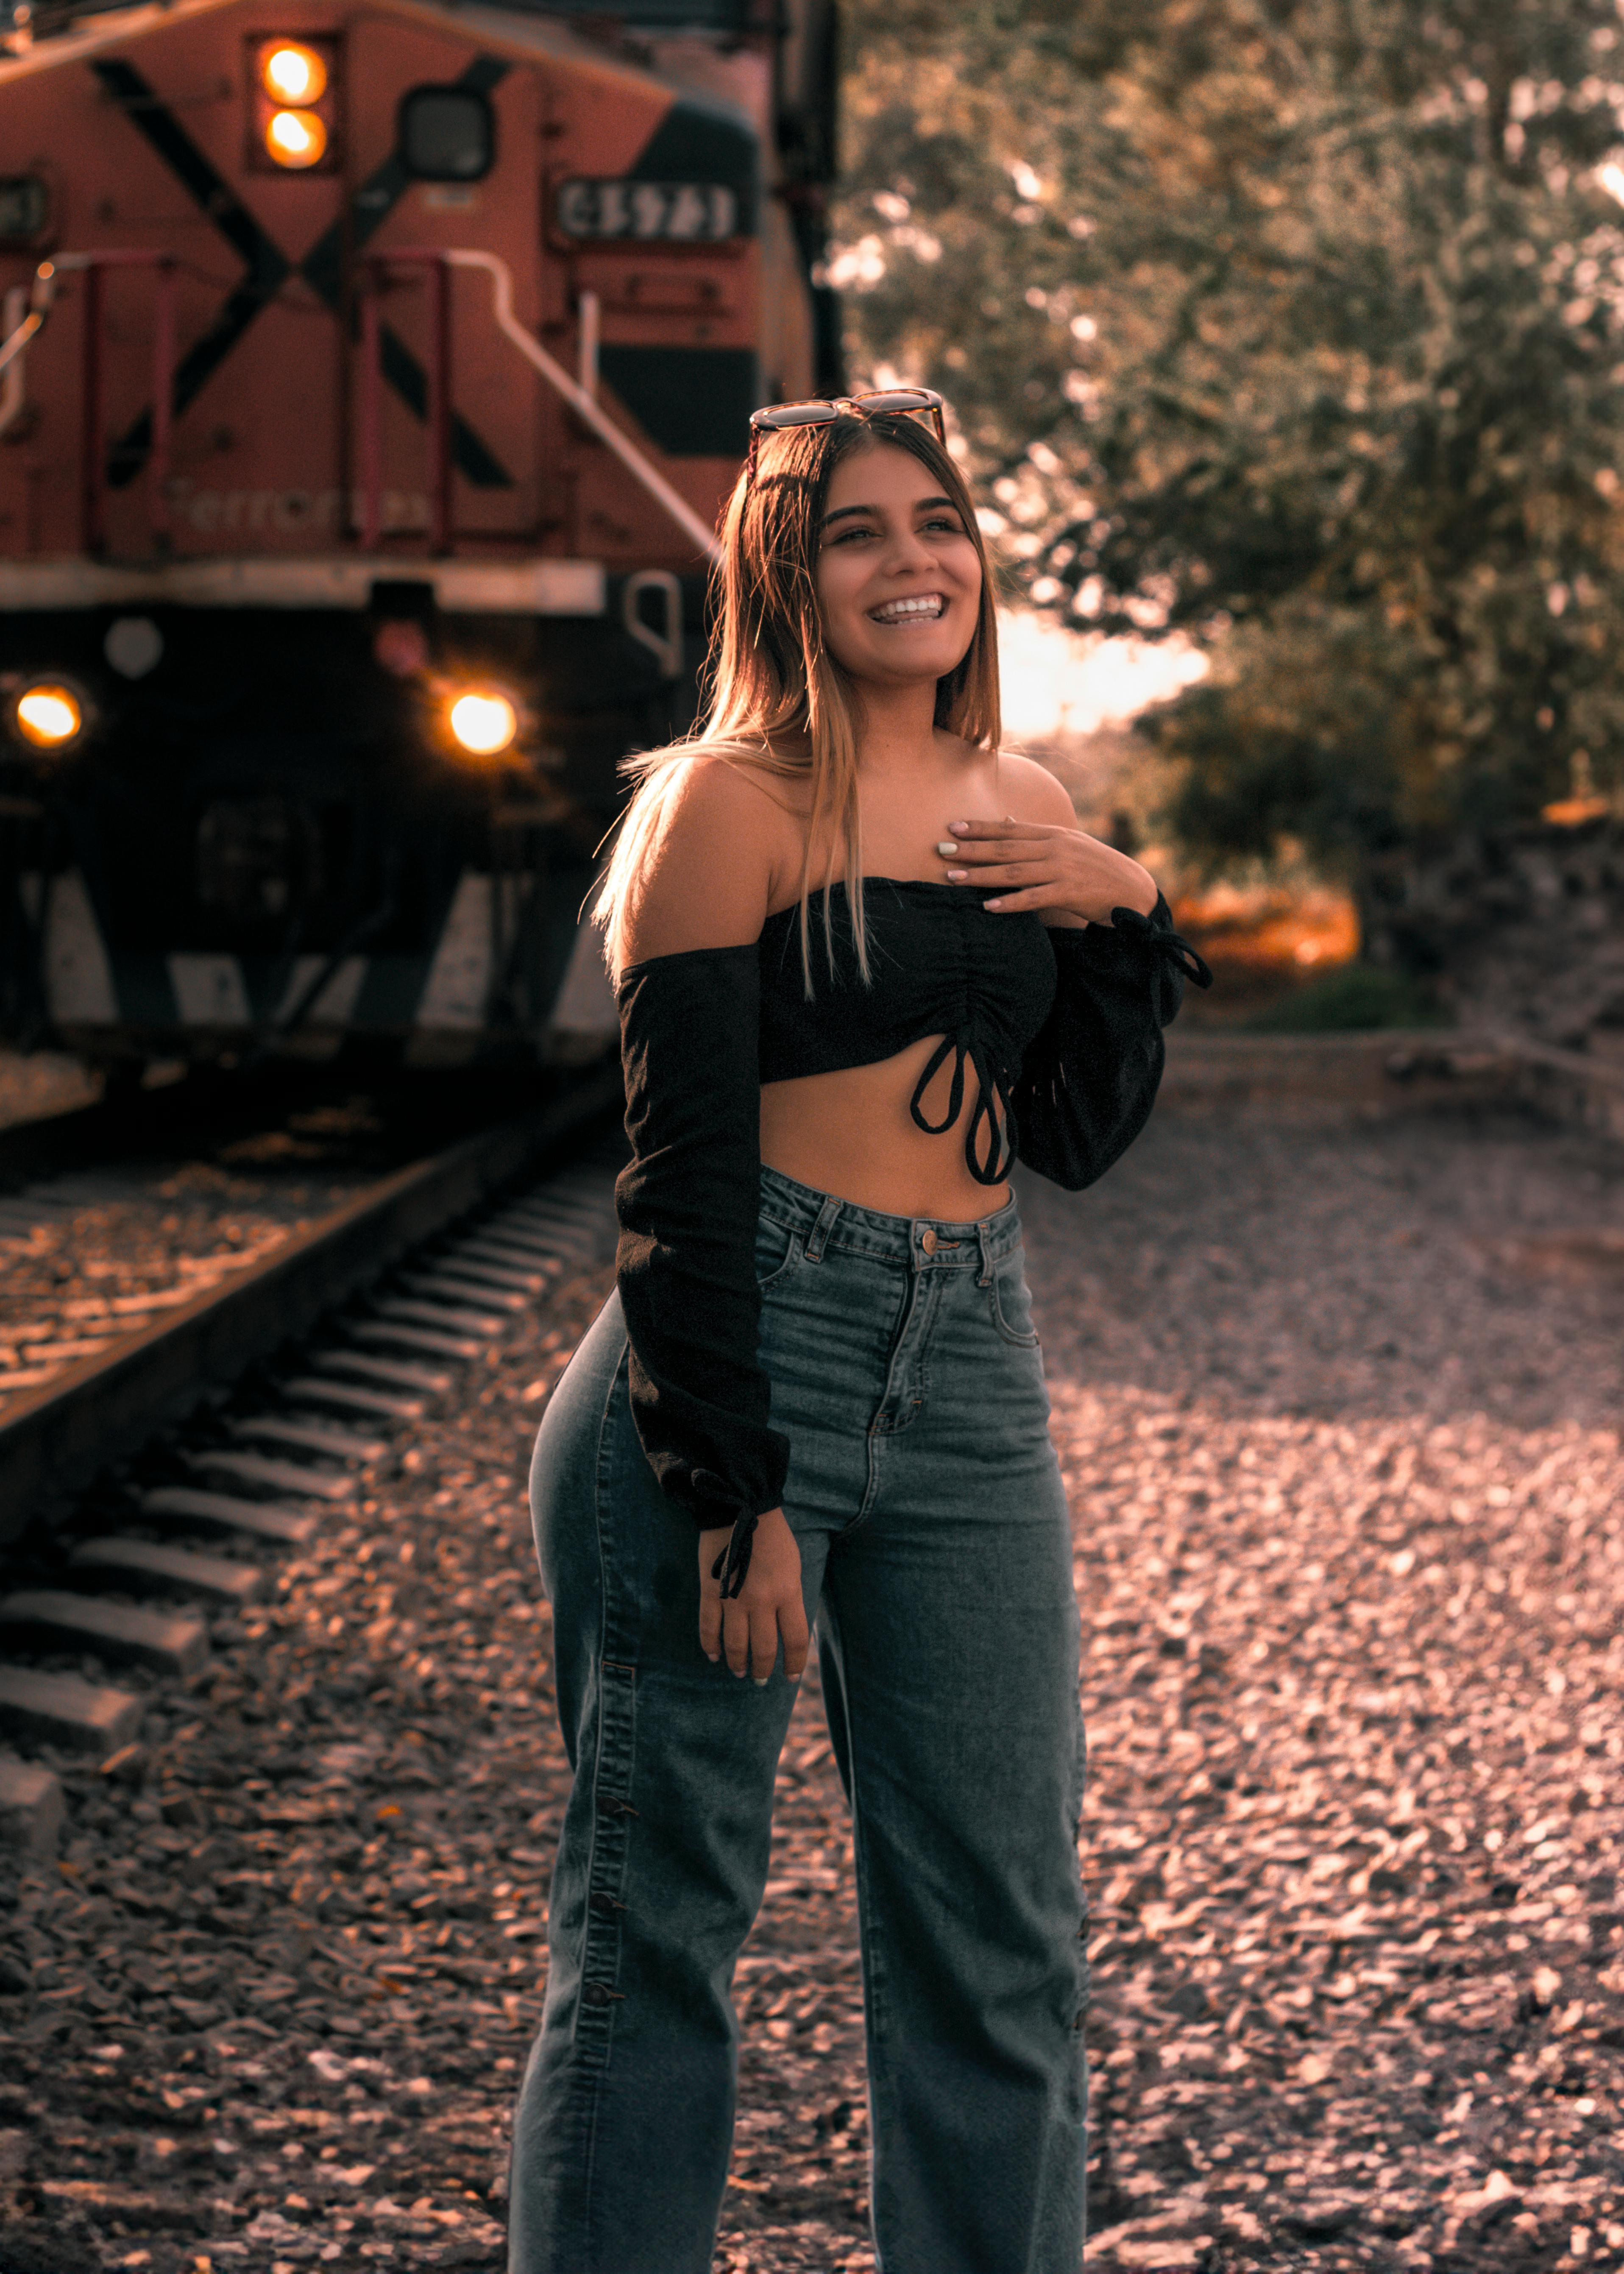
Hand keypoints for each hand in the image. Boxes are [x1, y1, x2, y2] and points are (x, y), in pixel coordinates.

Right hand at [698, 1509, 809, 1685]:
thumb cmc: (772, 1535)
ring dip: (738, 1663)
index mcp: (788, 1592)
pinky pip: (709, 1627)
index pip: (795, 1641)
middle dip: (762, 1669)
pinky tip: (713, 1655)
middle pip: (764, 1649)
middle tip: (759, 1679)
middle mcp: (762, 1601)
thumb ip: (789, 1597)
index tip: (790, 1677)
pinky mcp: (711, 1592)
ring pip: (736, 1644)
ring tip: (739, 1671)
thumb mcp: (793, 1566)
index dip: (794, 1664)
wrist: (739, 1506)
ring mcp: (734, 1598)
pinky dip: (710, 1645)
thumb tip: (784, 1627)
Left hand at [937, 815, 1156, 925]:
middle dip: (971, 849)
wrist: (1131, 890)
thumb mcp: (1068, 844)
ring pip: (1013, 872)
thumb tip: (1006, 822)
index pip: (1009, 829)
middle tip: (941, 850)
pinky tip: (987, 907)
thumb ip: (1036, 835)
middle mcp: (1055, 848)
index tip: (952, 827)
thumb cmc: (1095, 867)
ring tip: (952, 878)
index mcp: (1053, 834)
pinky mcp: (1069, 893)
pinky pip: (1033, 898)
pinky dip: (1009, 902)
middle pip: (1005, 848)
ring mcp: (1062, 869)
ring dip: (980, 876)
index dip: (980, 828)